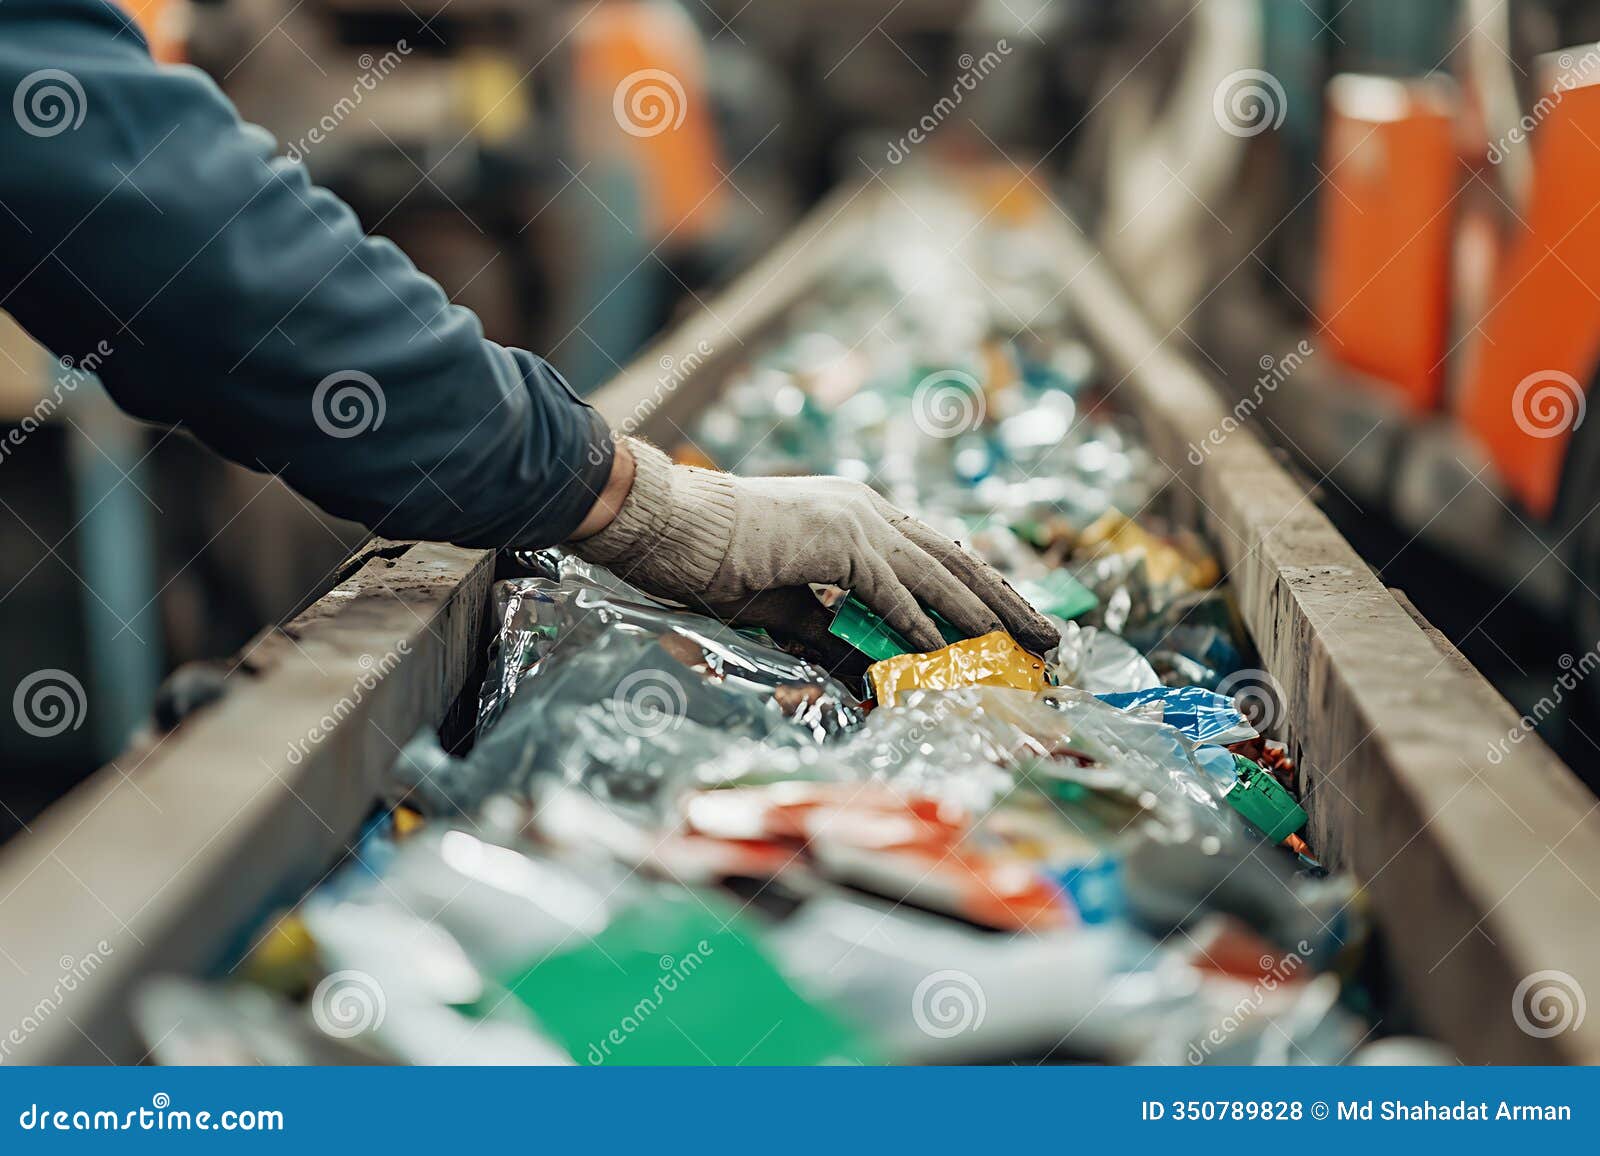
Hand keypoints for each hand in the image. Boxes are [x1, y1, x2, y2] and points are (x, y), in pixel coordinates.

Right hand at [568, 439, 1058, 661]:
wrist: (670, 523)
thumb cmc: (716, 559)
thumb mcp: (785, 602)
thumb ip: (829, 627)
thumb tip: (862, 668)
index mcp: (859, 515)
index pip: (935, 556)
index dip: (979, 591)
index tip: (1012, 623)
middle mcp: (868, 509)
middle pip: (955, 560)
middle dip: (1007, 601)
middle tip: (1050, 636)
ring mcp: (855, 519)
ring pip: (938, 572)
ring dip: (986, 612)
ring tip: (1024, 645)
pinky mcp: (835, 540)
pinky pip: (889, 591)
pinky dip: (918, 623)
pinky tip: (947, 652)